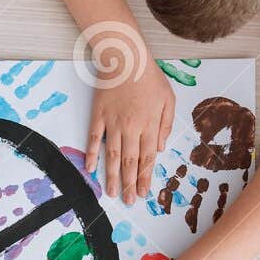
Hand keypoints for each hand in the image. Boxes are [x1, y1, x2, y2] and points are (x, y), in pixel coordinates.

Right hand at [88, 62, 174, 204]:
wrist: (125, 58)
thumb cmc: (149, 77)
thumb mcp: (168, 99)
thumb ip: (165, 125)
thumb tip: (159, 148)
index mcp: (148, 125)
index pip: (147, 158)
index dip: (145, 177)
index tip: (144, 193)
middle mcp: (130, 128)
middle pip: (129, 162)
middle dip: (130, 184)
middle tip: (129, 201)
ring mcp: (112, 123)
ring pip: (112, 156)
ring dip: (112, 176)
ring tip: (112, 193)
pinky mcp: (98, 116)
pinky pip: (94, 139)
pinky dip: (92, 155)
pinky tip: (91, 169)